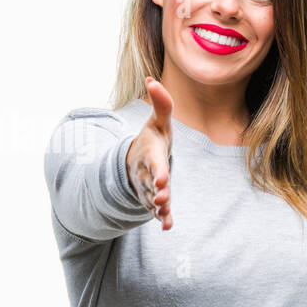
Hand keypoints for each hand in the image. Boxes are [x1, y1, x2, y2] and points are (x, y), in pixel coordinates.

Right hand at [127, 76, 174, 229]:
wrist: (138, 160)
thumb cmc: (154, 140)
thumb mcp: (159, 123)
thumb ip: (161, 104)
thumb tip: (152, 78)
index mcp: (150, 154)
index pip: (154, 162)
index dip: (158, 170)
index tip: (163, 178)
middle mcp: (147, 172)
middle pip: (152, 183)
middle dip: (157, 191)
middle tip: (163, 198)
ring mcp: (149, 188)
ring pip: (153, 199)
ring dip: (158, 207)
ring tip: (163, 213)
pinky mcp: (154, 199)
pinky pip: (158, 211)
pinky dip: (163, 219)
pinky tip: (168, 227)